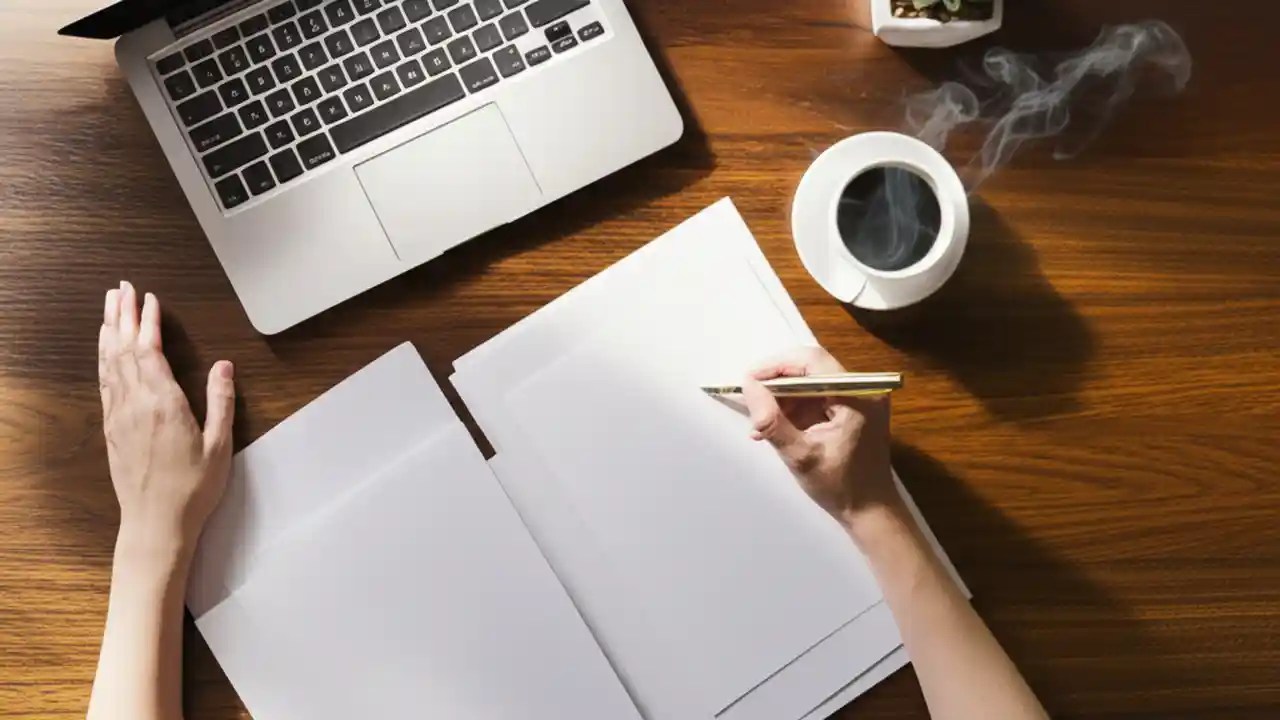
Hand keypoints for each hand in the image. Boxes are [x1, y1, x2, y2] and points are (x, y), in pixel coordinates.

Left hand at [98, 282, 235, 561]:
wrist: (155, 524)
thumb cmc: (193, 489)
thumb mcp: (220, 445)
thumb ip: (221, 402)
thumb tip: (224, 366)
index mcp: (163, 405)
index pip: (150, 352)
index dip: (149, 322)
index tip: (151, 299)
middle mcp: (135, 405)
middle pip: (124, 349)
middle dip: (123, 315)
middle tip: (122, 287)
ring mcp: (119, 416)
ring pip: (109, 363)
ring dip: (109, 331)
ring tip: (110, 306)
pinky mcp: (111, 429)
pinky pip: (105, 383)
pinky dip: (104, 359)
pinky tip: (106, 349)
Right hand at [741, 347, 897, 529]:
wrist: (871, 511)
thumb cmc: (840, 487)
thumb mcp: (800, 456)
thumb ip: (772, 421)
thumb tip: (748, 387)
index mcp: (857, 396)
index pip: (812, 361)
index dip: (776, 365)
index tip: (749, 380)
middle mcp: (863, 389)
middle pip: (811, 368)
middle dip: (777, 383)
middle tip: (750, 398)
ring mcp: (860, 398)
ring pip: (811, 383)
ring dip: (783, 398)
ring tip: (759, 423)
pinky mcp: (853, 409)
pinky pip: (818, 398)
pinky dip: (795, 409)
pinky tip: (775, 428)